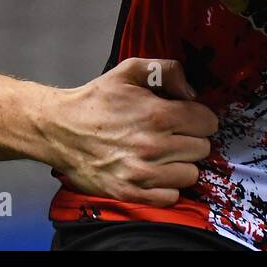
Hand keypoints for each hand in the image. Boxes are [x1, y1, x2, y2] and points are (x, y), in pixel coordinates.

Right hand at [42, 57, 218, 206]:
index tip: (187, 116)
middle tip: (173, 134)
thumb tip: (191, 92)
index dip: (200, 117)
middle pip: (202, 148)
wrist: (59, 129)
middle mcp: (153, 146)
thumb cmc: (96, 100)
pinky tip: (154, 171)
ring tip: (163, 153)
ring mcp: (142, 173)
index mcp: (158, 114)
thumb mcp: (130, 70)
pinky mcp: (130, 193)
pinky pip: (171, 196)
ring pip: (191, 174)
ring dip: (181, 163)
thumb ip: (167, 70)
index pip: (208, 122)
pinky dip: (166, 186)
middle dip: (191, 138)